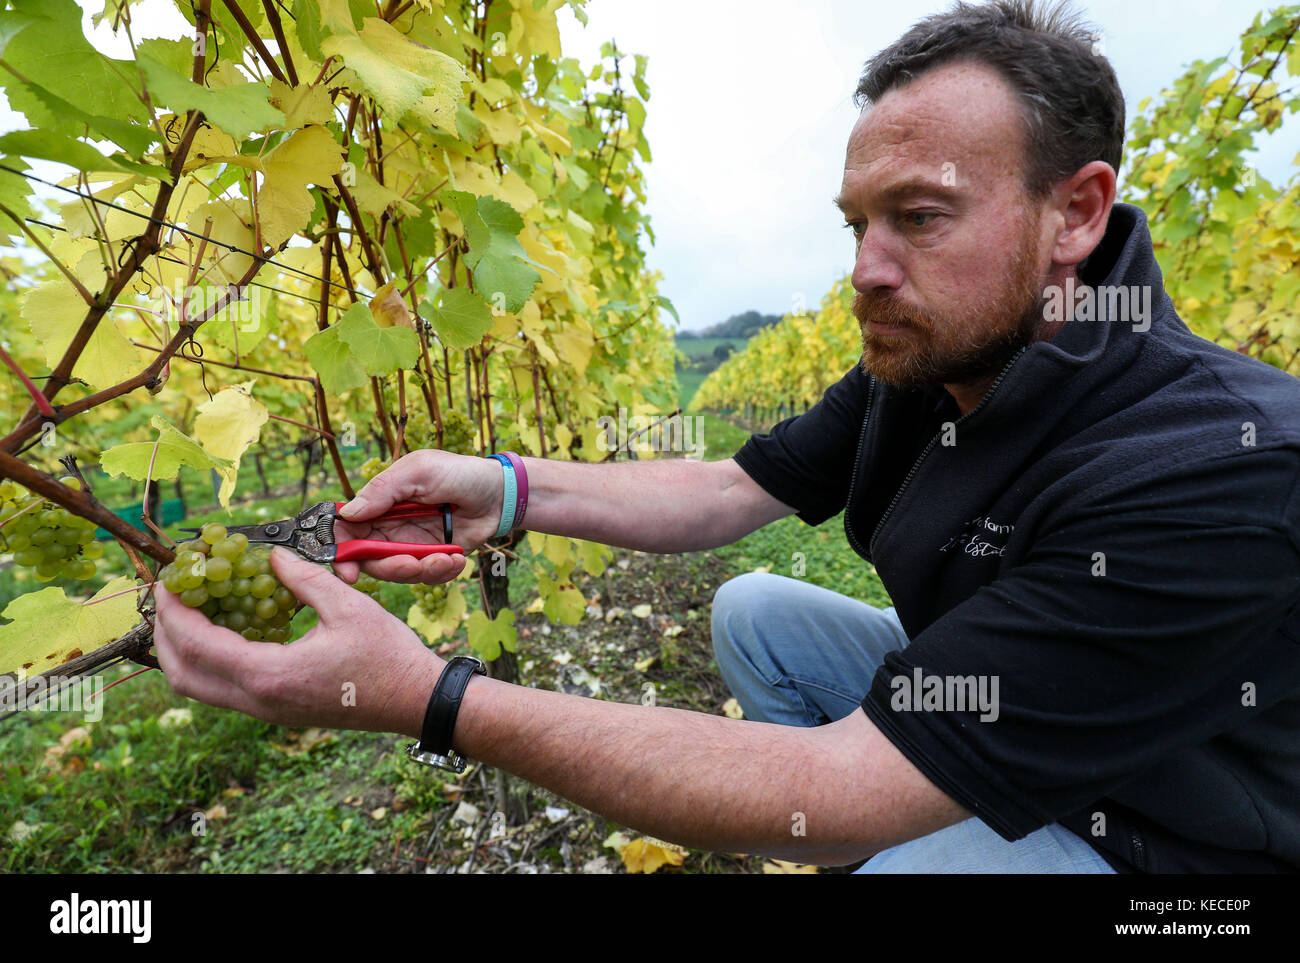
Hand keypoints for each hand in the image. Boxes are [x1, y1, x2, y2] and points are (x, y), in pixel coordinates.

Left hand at [154, 546, 442, 734]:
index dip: (174, 610)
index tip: (169, 579)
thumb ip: (303, 579)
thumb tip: (272, 555)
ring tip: (190, 611)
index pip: (197, 644)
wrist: (414, 701)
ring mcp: (266, 711)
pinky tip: (227, 629)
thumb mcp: (348, 606)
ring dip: (182, 651)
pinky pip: (223, 691)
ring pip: (199, 688)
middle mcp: (258, 700)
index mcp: (269, 674)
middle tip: (170, 596)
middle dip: (165, 634)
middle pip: (182, 675)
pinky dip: (209, 661)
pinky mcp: (277, 712)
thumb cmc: (387, 655)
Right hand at [332, 449, 501, 585]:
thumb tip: (347, 513)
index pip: (346, 529)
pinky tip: (458, 559)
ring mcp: (410, 545)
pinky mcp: (432, 559)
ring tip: (446, 558)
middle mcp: (389, 528)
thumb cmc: (458, 472)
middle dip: (389, 568)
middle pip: (369, 559)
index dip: (339, 551)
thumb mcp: (419, 471)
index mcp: (378, 503)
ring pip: (398, 572)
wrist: (498, 492)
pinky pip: (427, 577)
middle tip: (412, 564)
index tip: (347, 571)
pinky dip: (441, 573)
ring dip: (420, 571)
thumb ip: (383, 490)